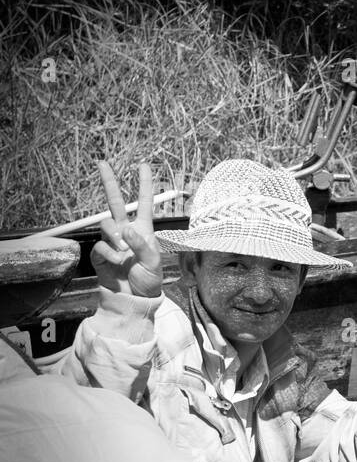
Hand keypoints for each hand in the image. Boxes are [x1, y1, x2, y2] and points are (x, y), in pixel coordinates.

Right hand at [91, 161, 163, 297]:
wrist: (133, 298)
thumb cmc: (148, 280)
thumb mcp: (153, 262)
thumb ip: (141, 244)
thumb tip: (125, 229)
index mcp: (144, 230)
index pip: (144, 203)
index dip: (144, 184)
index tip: (142, 165)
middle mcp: (126, 231)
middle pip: (116, 202)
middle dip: (109, 182)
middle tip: (102, 163)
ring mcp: (112, 240)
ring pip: (106, 224)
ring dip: (115, 238)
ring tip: (124, 255)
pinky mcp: (99, 252)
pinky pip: (100, 245)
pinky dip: (109, 254)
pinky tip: (116, 262)